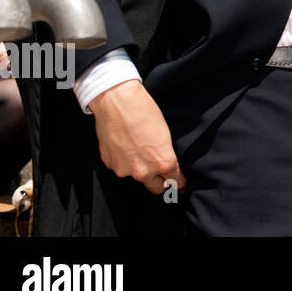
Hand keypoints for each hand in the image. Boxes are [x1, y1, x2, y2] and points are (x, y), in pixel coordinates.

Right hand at [89, 80, 186, 195]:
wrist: (117, 102)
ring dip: (141, 170)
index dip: (180, 183)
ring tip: (141, 152)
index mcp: (163, 162)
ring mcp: (124, 170)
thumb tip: (166, 164)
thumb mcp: (166, 133)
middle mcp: (143, 171)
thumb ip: (166, 154)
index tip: (181, 185)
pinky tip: (126, 147)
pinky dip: (125, 162)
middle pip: (156, 188)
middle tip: (166, 179)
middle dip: (162, 184)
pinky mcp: (110, 165)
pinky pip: (122, 168)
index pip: (175, 181)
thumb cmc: (144, 112)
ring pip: (137, 177)